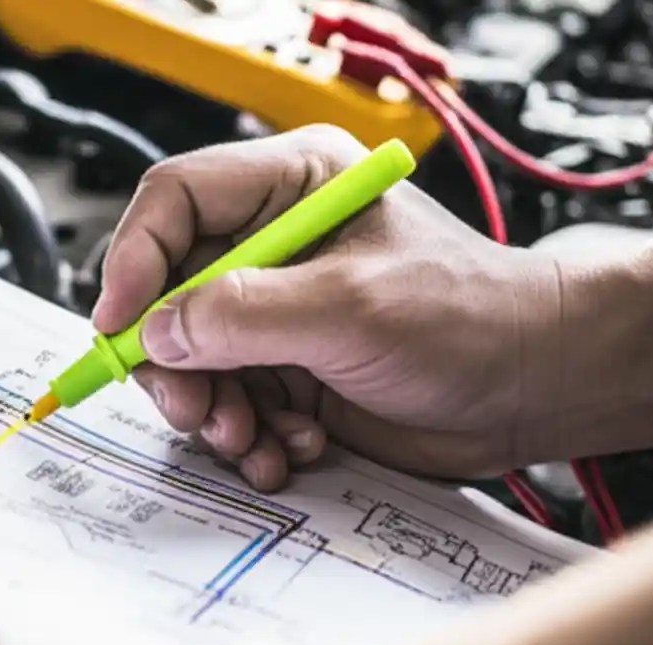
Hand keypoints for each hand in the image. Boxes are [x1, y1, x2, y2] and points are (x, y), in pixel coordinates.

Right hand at [93, 125, 562, 489]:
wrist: (533, 389)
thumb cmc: (468, 319)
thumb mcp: (351, 308)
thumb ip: (245, 316)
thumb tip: (157, 331)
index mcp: (289, 186)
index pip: (174, 202)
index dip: (133, 260)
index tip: (119, 326)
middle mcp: (272, 246)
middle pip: (168, 293)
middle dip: (174, 363)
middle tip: (196, 411)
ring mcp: (277, 313)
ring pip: (191, 361)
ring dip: (213, 413)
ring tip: (256, 441)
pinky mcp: (287, 370)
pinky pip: (229, 404)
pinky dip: (248, 439)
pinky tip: (292, 450)